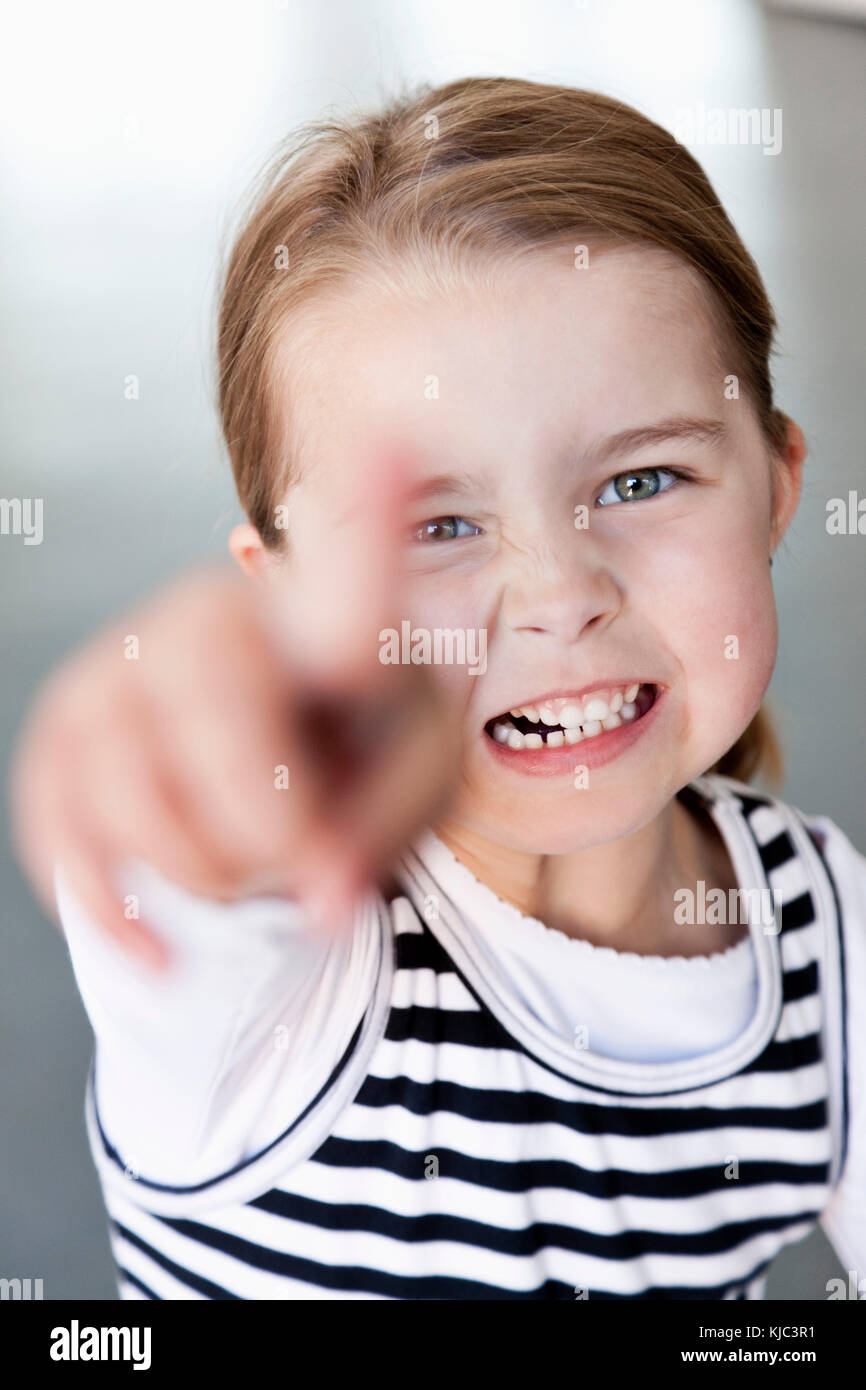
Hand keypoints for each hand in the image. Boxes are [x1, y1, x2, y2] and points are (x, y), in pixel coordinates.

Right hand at [9, 446, 464, 967]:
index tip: (395, 435)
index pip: (351, 569)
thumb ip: (376, 835)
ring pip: (130, 799)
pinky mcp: (58, 743)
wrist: (269, 788)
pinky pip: (58, 836)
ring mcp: (116, 675)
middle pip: (215, 721)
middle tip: (293, 842)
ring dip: (199, 877)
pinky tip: (158, 944)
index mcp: (320, 622)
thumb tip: (313, 898)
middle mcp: (206, 621)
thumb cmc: (354, 765)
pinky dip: (114, 911)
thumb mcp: (408, 789)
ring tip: (238, 867)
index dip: (370, 507)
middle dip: (260, 826)